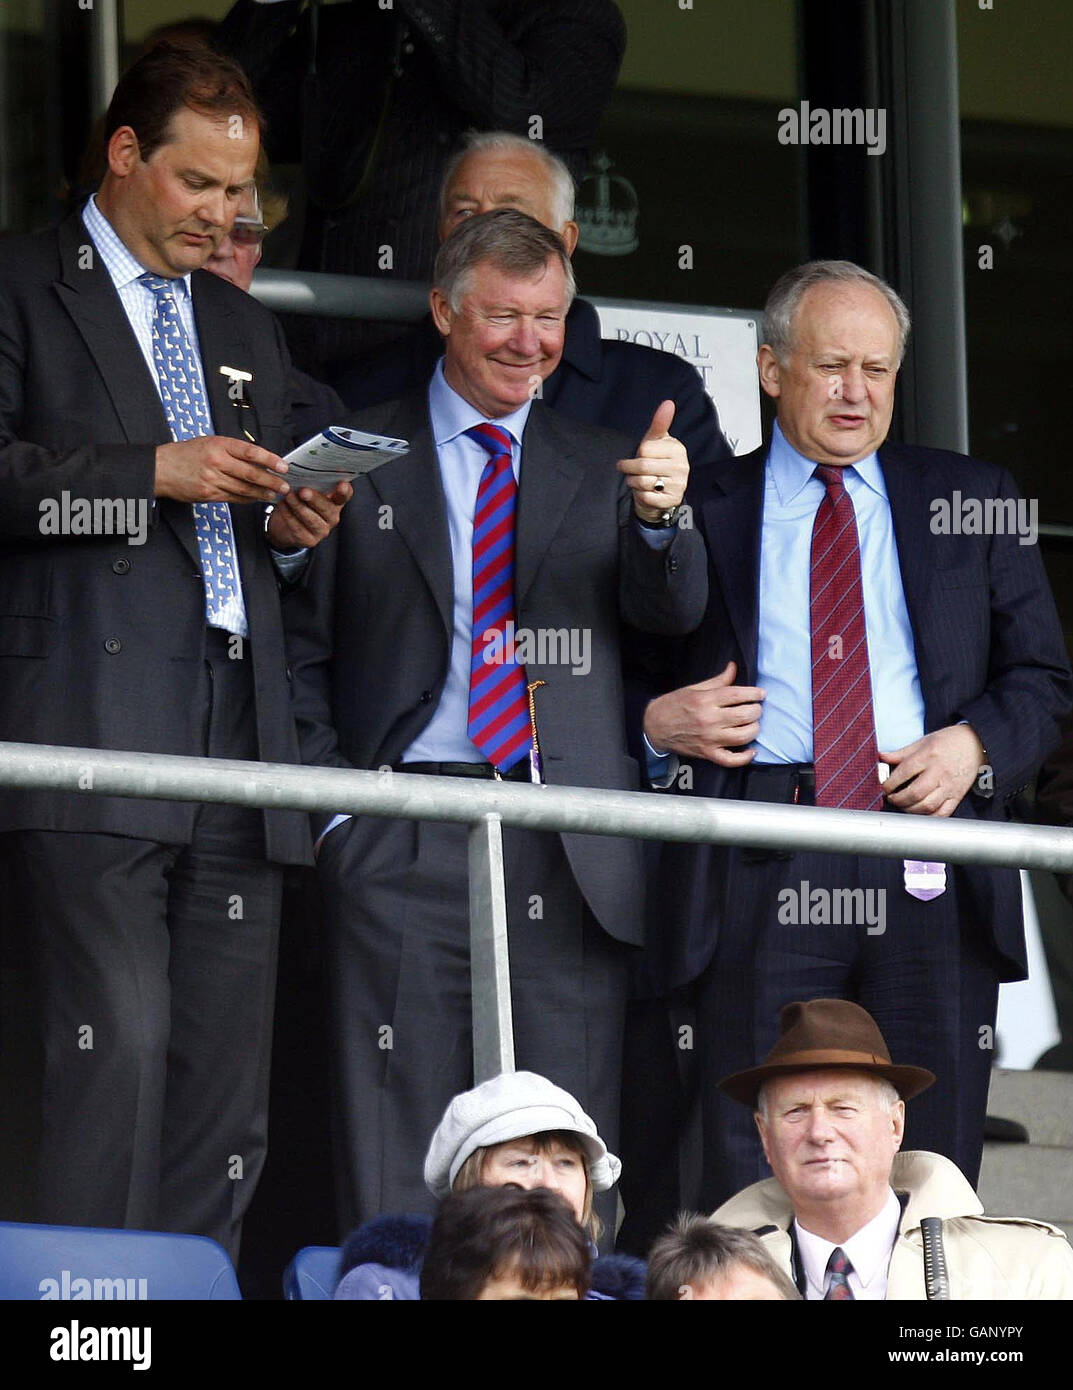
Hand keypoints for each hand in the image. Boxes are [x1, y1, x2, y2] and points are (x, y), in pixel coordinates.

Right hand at [155, 436, 288, 503]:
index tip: (283, 466)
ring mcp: (212, 479)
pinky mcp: (208, 494)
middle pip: (251, 474)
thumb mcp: (209, 442)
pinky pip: (233, 498)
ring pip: (244, 489)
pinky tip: (256, 499)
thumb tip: (258, 459)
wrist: (161, 468)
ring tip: (274, 495)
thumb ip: (232, 450)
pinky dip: (247, 499)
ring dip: (262, 494)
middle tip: (284, 486)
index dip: (270, 460)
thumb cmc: (186, 453)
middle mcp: (217, 461)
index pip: (251, 452)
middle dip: (271, 482)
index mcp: (219, 444)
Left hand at [267, 481, 352, 549]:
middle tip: (303, 491)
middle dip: (315, 499)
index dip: (344, 491)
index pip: (344, 496)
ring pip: (312, 519)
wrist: (284, 527)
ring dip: (299, 506)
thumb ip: (310, 482)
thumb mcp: (306, 490)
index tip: (341, 484)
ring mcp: (322, 530)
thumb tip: (304, 467)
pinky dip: (288, 515)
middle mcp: (332, 517)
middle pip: (327, 508)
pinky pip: (298, 527)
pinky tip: (282, 506)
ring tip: (288, 496)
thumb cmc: (298, 503)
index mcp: (335, 502)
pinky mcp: (309, 541)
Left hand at [617, 400, 689, 521]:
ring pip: (643, 482)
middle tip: (628, 469)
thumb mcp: (655, 442)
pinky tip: (645, 492)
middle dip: (630, 469)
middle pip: (642, 466)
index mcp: (677, 449)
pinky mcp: (672, 500)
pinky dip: (640, 495)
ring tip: (636, 480)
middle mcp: (682, 466)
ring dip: (633, 482)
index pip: (645, 449)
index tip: (638, 455)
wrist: (662, 492)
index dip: (636, 453)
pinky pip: (647, 497)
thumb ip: (659, 423)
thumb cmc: (656, 463)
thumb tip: (668, 403)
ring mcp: (679, 484)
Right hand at [644, 662, 764, 766]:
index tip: (760, 694)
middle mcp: (709, 719)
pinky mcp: (707, 753)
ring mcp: (709, 738)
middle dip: (756, 710)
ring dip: (754, 729)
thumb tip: (733, 667)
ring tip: (753, 723)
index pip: (737, 695)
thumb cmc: (674, 705)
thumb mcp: (694, 688)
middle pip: (745, 715)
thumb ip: (718, 680)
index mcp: (705, 700)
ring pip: (743, 736)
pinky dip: (744, 757)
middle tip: (756, 708)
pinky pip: (731, 760)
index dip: (754, 694)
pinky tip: (751, 750)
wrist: (654, 726)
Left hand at [880, 724, 985, 816]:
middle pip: (915, 793)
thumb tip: (881, 757)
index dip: (890, 783)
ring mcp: (950, 786)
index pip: (904, 772)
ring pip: (928, 806)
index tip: (884, 787)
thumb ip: (902, 753)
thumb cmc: (949, 741)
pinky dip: (929, 817)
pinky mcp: (957, 796)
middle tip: (891, 798)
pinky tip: (920, 813)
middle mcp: (939, 772)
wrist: (977, 744)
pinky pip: (943, 813)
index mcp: (928, 756)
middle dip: (898, 799)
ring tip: (903, 805)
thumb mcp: (923, 741)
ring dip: (910, 810)